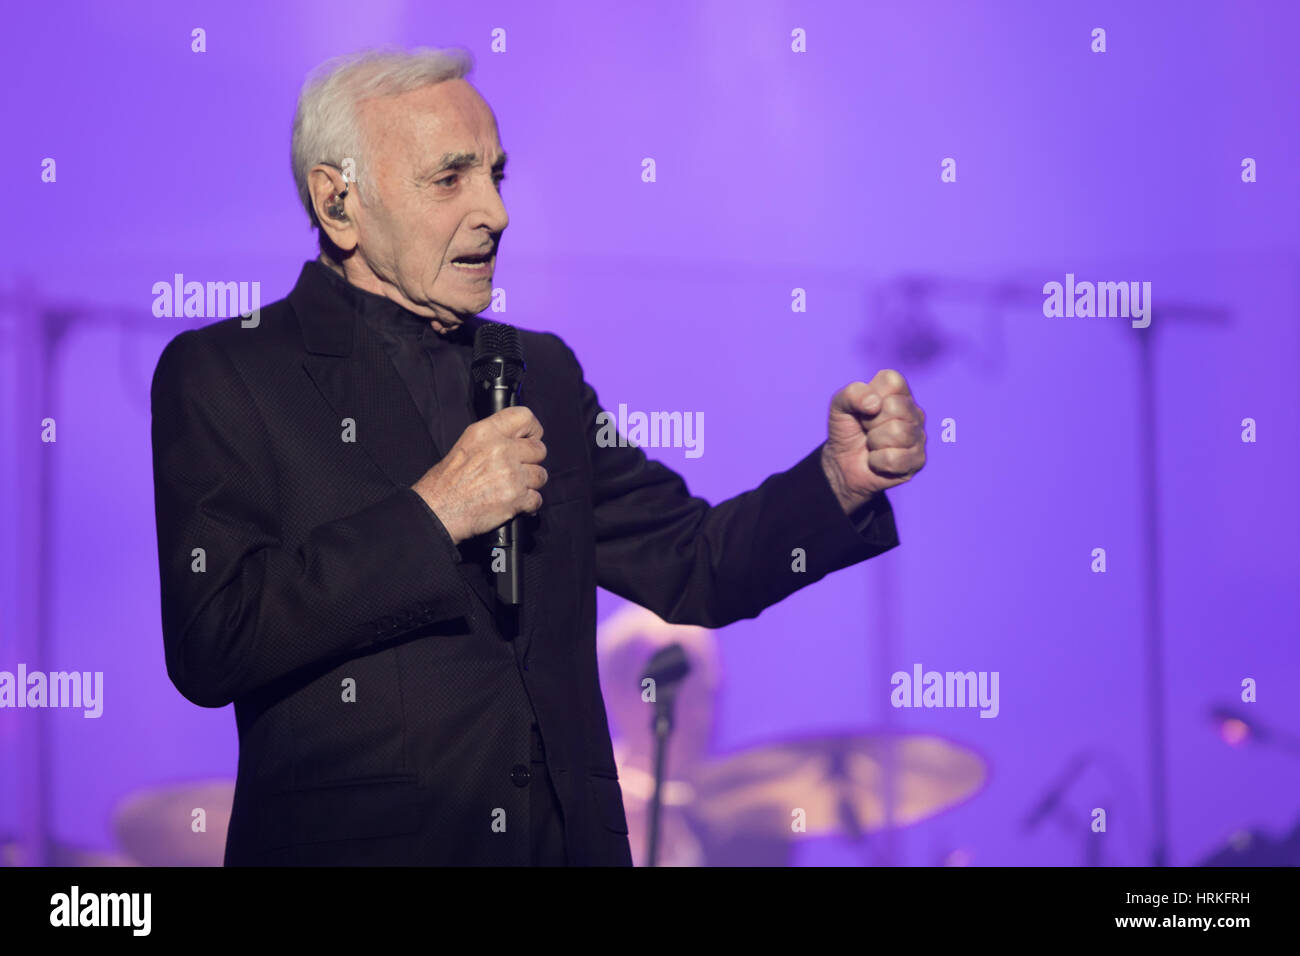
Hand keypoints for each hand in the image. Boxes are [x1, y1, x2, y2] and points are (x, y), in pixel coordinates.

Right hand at [412, 406, 547, 544]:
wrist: (438, 510)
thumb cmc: (446, 483)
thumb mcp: (466, 444)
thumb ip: (494, 438)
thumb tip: (518, 439)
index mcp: (486, 432)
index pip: (525, 417)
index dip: (532, 430)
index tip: (531, 439)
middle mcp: (501, 450)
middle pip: (539, 449)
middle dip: (531, 461)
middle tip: (518, 469)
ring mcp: (511, 474)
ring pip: (541, 475)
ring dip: (530, 484)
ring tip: (512, 487)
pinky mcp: (516, 497)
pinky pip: (537, 498)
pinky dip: (528, 504)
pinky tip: (514, 502)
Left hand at [821, 369, 925, 512]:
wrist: (842, 463)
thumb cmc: (847, 429)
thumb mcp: (839, 405)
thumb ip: (852, 394)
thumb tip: (875, 404)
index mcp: (898, 392)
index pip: (893, 381)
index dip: (870, 396)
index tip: (864, 409)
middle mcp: (913, 411)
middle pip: (895, 407)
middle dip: (870, 422)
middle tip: (867, 429)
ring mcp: (918, 436)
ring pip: (898, 432)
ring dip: (874, 442)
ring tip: (872, 445)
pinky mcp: (918, 460)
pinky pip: (894, 458)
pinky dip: (877, 461)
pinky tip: (878, 460)